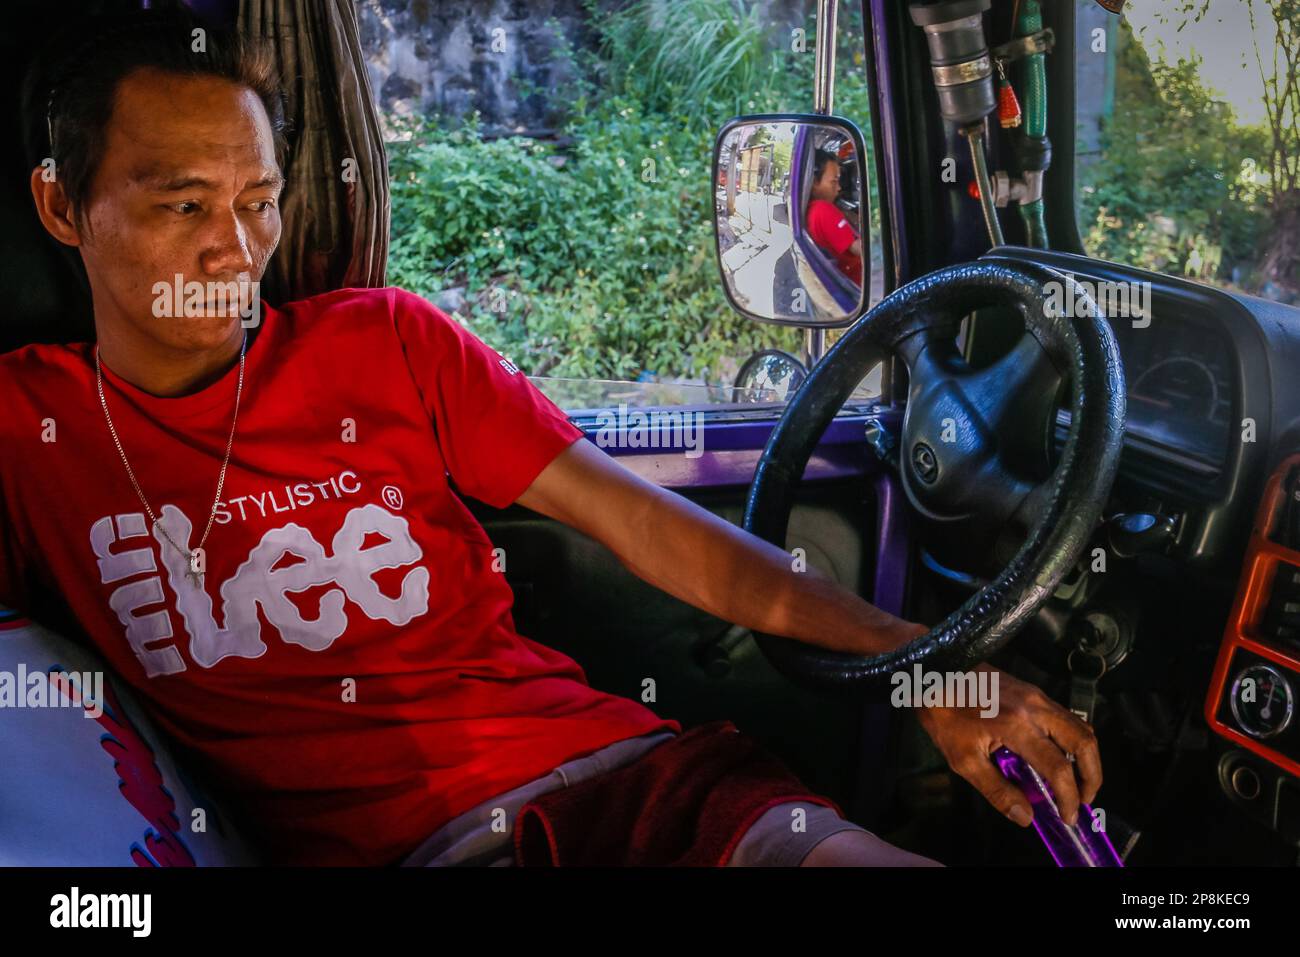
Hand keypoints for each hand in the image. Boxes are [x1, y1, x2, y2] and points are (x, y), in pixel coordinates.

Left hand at [914, 663, 1101, 827]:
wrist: (933, 672)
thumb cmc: (942, 713)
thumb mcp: (963, 759)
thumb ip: (997, 790)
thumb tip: (1025, 817)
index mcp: (1017, 725)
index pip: (1057, 767)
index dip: (1068, 797)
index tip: (1068, 817)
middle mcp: (1035, 707)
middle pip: (1084, 742)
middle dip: (1092, 776)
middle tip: (1083, 801)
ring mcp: (1036, 695)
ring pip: (1079, 726)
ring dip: (1085, 758)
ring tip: (1074, 783)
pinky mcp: (1032, 690)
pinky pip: (1065, 717)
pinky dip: (1072, 741)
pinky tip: (1058, 758)